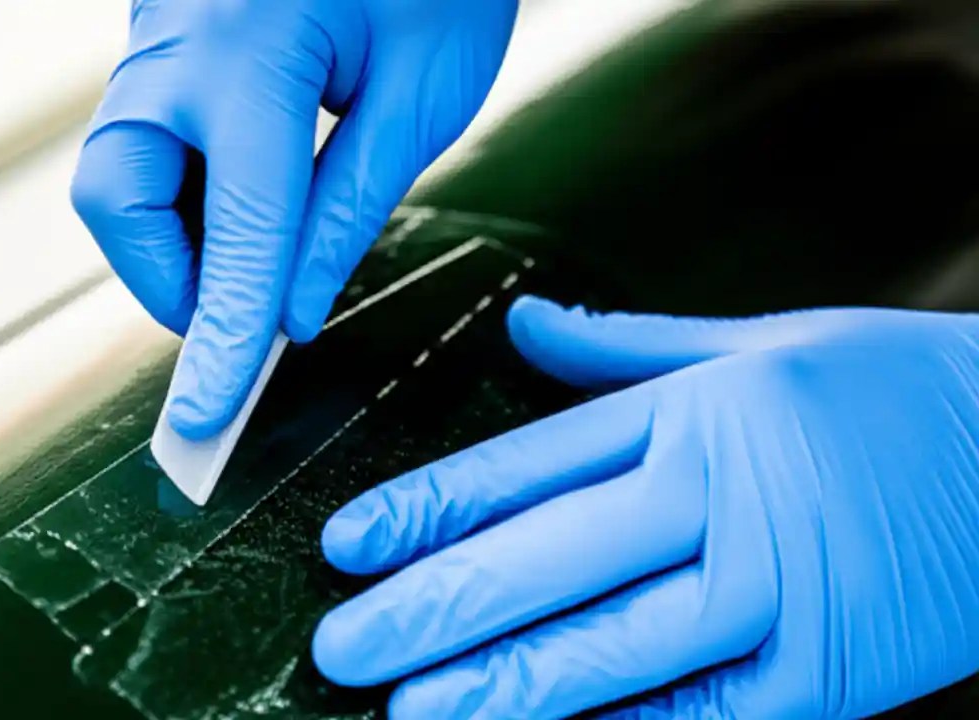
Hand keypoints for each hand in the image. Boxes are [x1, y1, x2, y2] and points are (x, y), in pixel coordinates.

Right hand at [70, 0, 518, 439]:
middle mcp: (178, 36)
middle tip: (242, 321)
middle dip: (170, 281)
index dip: (224, 337)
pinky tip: (250, 200)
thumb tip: (293, 311)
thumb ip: (347, 206)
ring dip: (175, 241)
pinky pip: (144, 137)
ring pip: (116, 173)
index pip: (238, 231)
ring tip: (260, 257)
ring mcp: (158, 29)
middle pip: (117, 198)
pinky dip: (186, 194)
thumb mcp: (424, 89)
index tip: (207, 420)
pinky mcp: (164, 34)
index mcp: (253, 45)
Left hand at [313, 297, 978, 718]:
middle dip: (436, 611)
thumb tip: (524, 329)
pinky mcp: (824, 680)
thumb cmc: (887, 388)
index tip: (346, 544)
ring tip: (410, 713)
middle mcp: (725, 503)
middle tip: (342, 649)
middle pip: (550, 564)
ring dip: (504, 689)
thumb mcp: (758, 344)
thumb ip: (626, 351)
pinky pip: (699, 718)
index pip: (529, 467)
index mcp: (697, 416)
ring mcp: (776, 597)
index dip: (428, 509)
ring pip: (613, 651)